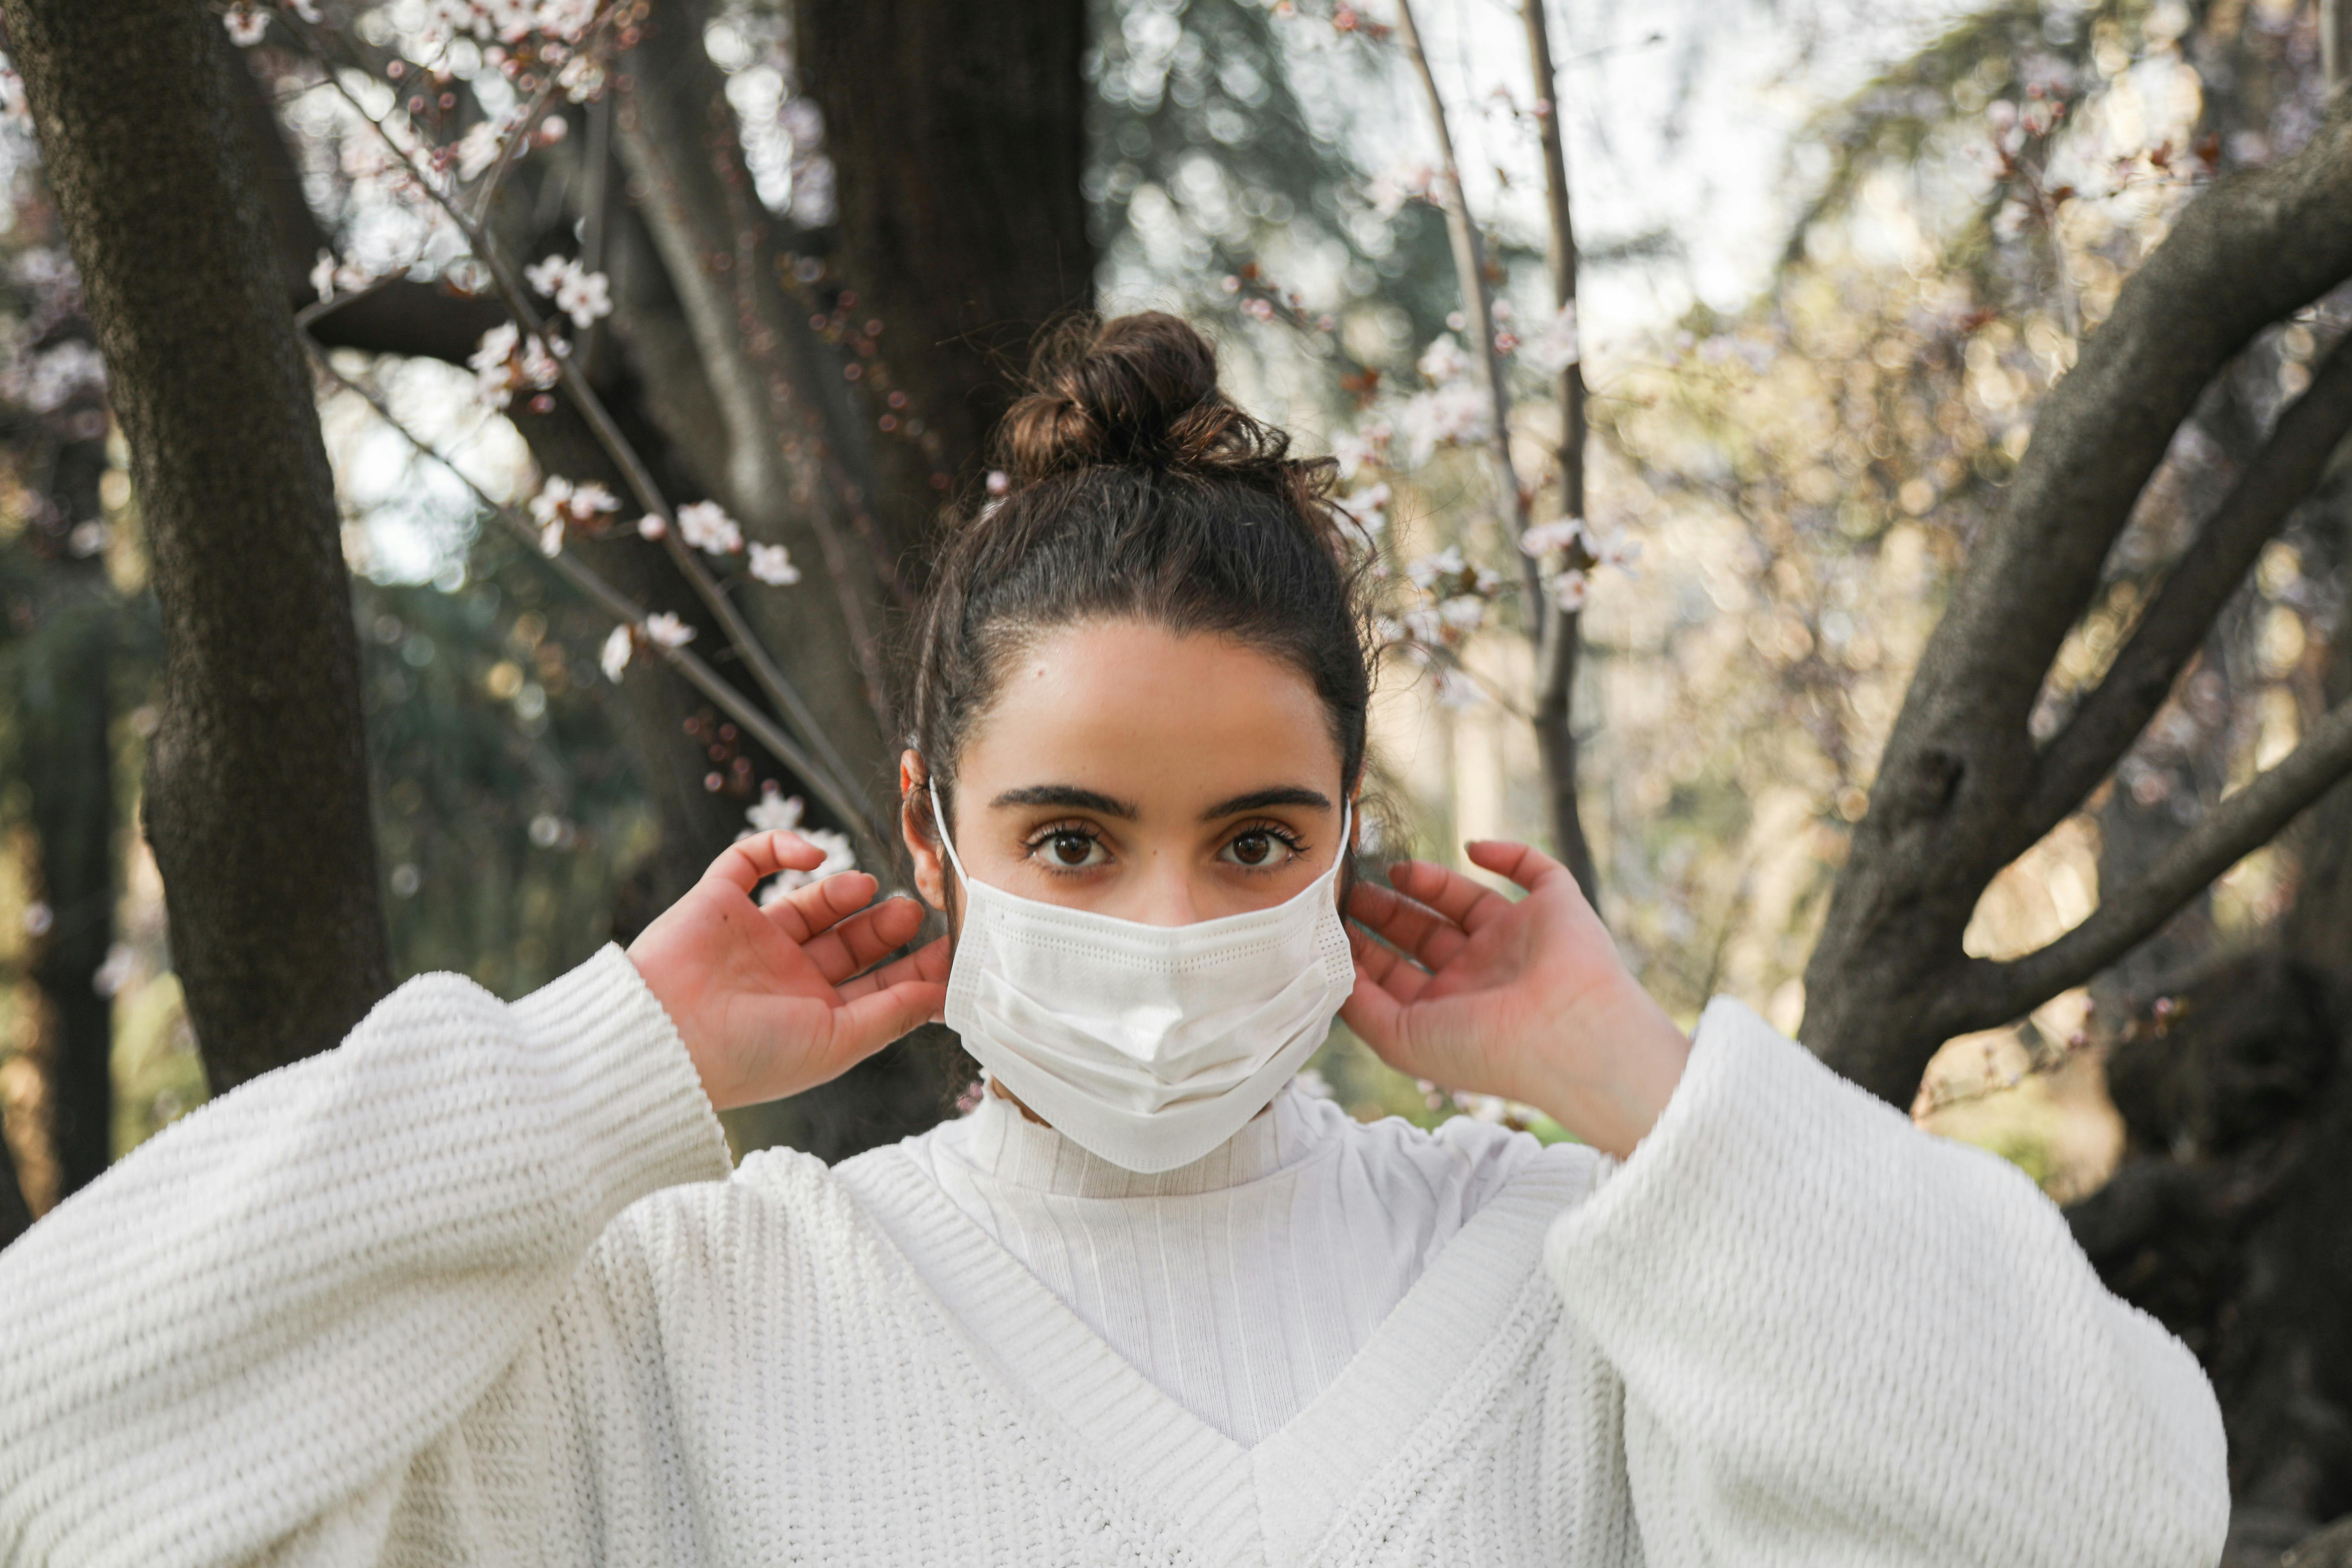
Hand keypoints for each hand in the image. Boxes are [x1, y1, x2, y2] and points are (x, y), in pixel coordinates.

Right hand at [626, 831, 948, 1111]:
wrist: (664, 1038)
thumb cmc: (750, 1055)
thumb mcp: (836, 1042)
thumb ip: (892, 1015)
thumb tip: (946, 996)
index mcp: (814, 1016)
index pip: (878, 986)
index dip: (916, 966)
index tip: (954, 945)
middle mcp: (786, 977)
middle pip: (850, 943)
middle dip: (883, 925)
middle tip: (912, 907)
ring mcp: (752, 938)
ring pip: (809, 903)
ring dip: (842, 891)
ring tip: (865, 888)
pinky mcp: (718, 902)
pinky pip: (750, 862)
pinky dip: (782, 848)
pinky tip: (813, 856)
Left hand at [1342, 841, 1689, 1158]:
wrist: (1565, 1034)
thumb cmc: (1482, 1047)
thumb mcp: (1399, 1039)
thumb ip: (1359, 1007)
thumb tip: (1331, 970)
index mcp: (1450, 1008)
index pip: (1398, 972)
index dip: (1364, 948)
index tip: (1332, 924)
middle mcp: (1483, 974)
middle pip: (1425, 934)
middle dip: (1387, 912)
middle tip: (1352, 890)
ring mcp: (1519, 939)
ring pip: (1466, 900)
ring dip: (1428, 882)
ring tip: (1392, 870)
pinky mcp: (1555, 908)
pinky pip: (1534, 870)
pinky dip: (1506, 853)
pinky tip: (1472, 848)